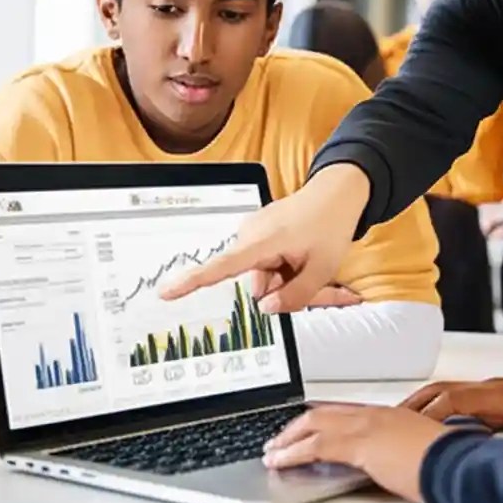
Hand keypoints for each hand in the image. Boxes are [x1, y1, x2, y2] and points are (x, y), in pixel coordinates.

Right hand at [158, 164, 369, 311]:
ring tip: (307, 260)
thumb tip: (265, 309)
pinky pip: (264, 261)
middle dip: (280, 287)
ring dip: (282, 276)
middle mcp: (250, 234)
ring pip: (261, 273)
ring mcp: (253, 231)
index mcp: (262, 242)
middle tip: (310, 275)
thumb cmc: (330, 225)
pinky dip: (281, 266)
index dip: (192, 282)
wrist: (337, 193)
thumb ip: (294, 296)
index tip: (166, 292)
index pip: (222, 267)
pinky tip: (299, 254)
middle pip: (256, 281)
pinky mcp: (257, 232)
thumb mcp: (322, 270)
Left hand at [262, 405, 450, 502]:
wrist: (457, 461)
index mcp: (388, 414)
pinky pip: (316, 446)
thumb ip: (396, 449)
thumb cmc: (445, 460)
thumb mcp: (416, 450)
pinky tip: (281, 461)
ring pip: (313, 426)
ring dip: (288, 440)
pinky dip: (293, 453)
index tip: (303, 428)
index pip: (343, 411)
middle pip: (322, 414)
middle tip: (278, 441)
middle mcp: (374, 414)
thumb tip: (384, 462)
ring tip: (272, 453)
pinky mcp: (360, 444)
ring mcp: (366, 426)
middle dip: (296, 427)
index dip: (318, 420)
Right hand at [399, 378, 502, 445]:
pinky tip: (420, 419)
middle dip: (415, 406)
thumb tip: (472, 444)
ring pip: (445, 390)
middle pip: (443, 389)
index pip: (455, 398)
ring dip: (420, 404)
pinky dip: (433, 405)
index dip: (431, 414)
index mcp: (502, 395)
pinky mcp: (490, 396)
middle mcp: (492, 386)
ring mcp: (490, 389)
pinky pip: (455, 396)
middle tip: (388, 422)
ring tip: (395, 420)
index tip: (412, 429)